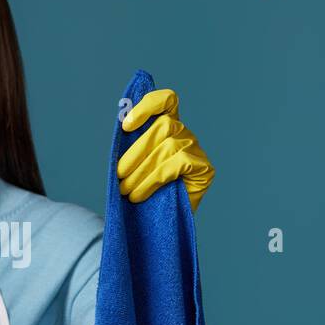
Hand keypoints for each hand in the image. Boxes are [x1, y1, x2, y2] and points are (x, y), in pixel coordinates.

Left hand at [118, 88, 214, 212]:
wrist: (162, 223)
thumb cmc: (145, 190)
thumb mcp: (134, 164)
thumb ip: (131, 144)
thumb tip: (121, 126)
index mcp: (168, 125)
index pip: (167, 101)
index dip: (148, 105)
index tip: (126, 125)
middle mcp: (185, 133)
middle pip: (162, 126)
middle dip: (135, 153)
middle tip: (120, 176)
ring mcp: (196, 149)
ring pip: (167, 146)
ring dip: (141, 171)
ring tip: (126, 191)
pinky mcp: (204, 168)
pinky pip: (176, 163)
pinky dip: (153, 180)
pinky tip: (139, 195)